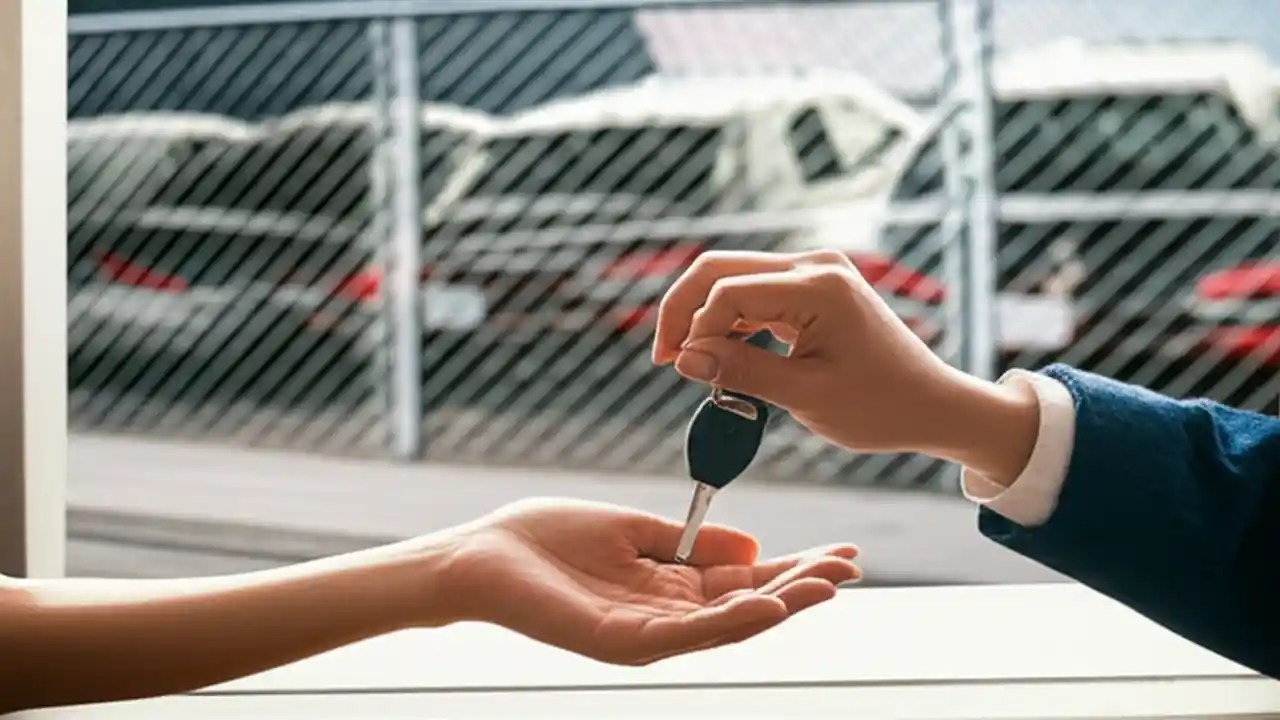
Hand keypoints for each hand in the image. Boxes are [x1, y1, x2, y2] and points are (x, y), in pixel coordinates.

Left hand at [443, 498, 859, 665]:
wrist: (481, 555)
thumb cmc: (545, 539)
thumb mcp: (631, 529)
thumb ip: (689, 541)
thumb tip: (752, 544)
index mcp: (669, 586)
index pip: (745, 580)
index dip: (793, 567)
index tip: (841, 552)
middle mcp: (666, 617)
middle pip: (747, 605)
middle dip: (801, 588)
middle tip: (852, 568)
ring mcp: (646, 634)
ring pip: (726, 625)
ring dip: (779, 606)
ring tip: (825, 587)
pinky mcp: (620, 642)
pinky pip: (684, 635)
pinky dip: (727, 621)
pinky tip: (764, 604)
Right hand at [651, 250, 1038, 481]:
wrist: (932, 406)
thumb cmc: (881, 406)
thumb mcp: (805, 395)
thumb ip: (740, 371)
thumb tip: (684, 359)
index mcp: (819, 285)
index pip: (728, 292)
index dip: (694, 329)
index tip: (678, 369)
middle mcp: (816, 266)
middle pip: (720, 269)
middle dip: (685, 311)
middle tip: (664, 357)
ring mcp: (816, 273)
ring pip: (732, 280)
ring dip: (705, 317)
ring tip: (690, 365)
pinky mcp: (814, 289)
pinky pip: (754, 294)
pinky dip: (730, 322)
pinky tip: (719, 355)